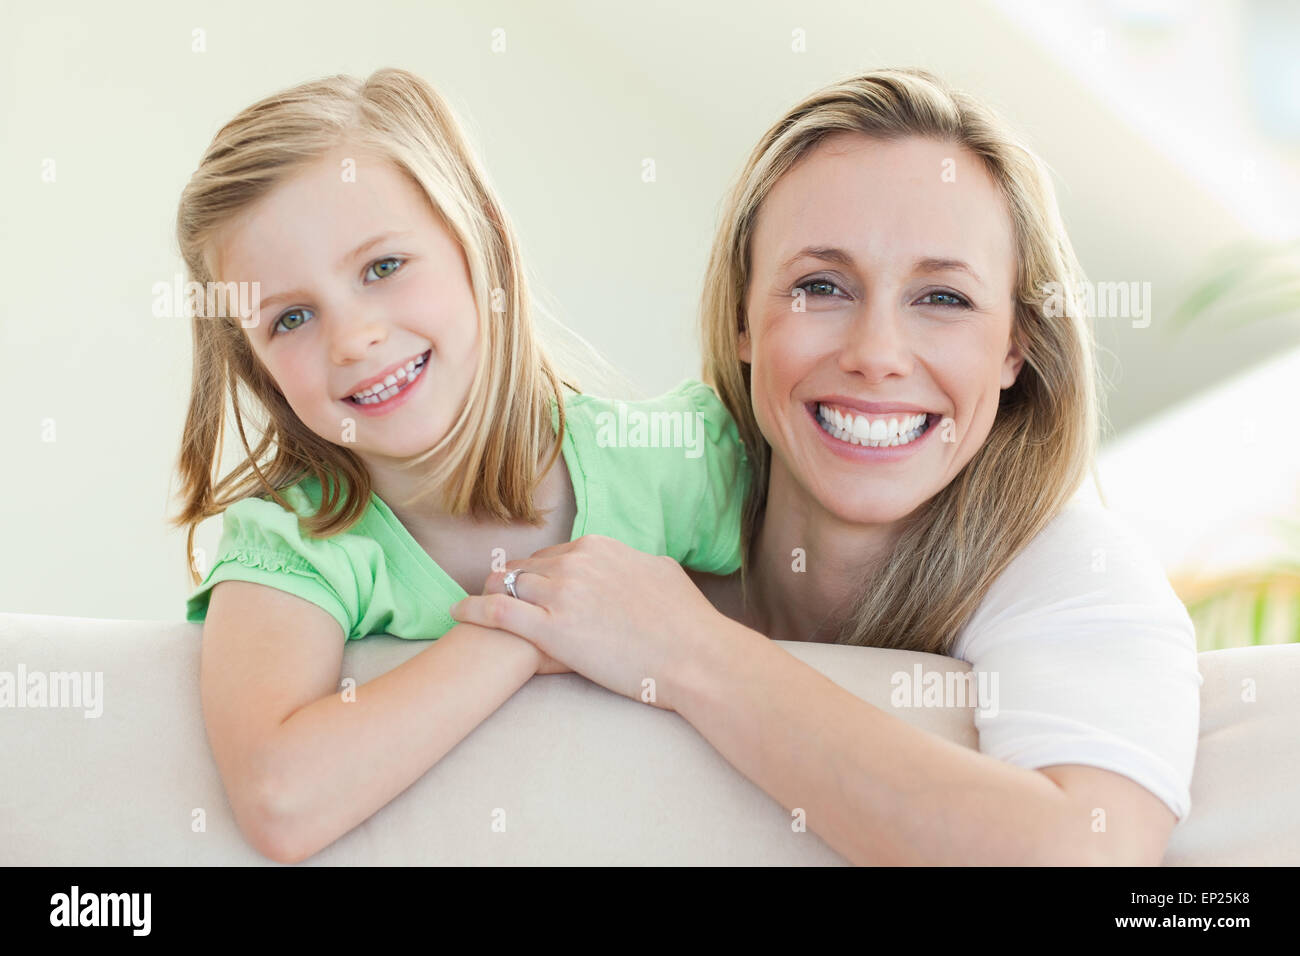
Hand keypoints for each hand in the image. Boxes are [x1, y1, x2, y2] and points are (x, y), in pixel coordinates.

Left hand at [450, 535, 725, 710]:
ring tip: (472, 606)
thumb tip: (631, 564)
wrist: (694, 655)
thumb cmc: (686, 622)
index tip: (528, 584)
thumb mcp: (662, 572)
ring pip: (506, 585)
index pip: (552, 553)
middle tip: (493, 595)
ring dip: (487, 594)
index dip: (536, 571)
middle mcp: (575, 562)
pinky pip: (496, 613)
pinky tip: (455, 614)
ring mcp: (561, 594)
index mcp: (599, 547)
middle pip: (524, 567)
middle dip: (508, 582)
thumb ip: (635, 563)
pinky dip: (471, 610)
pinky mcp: (551, 629)